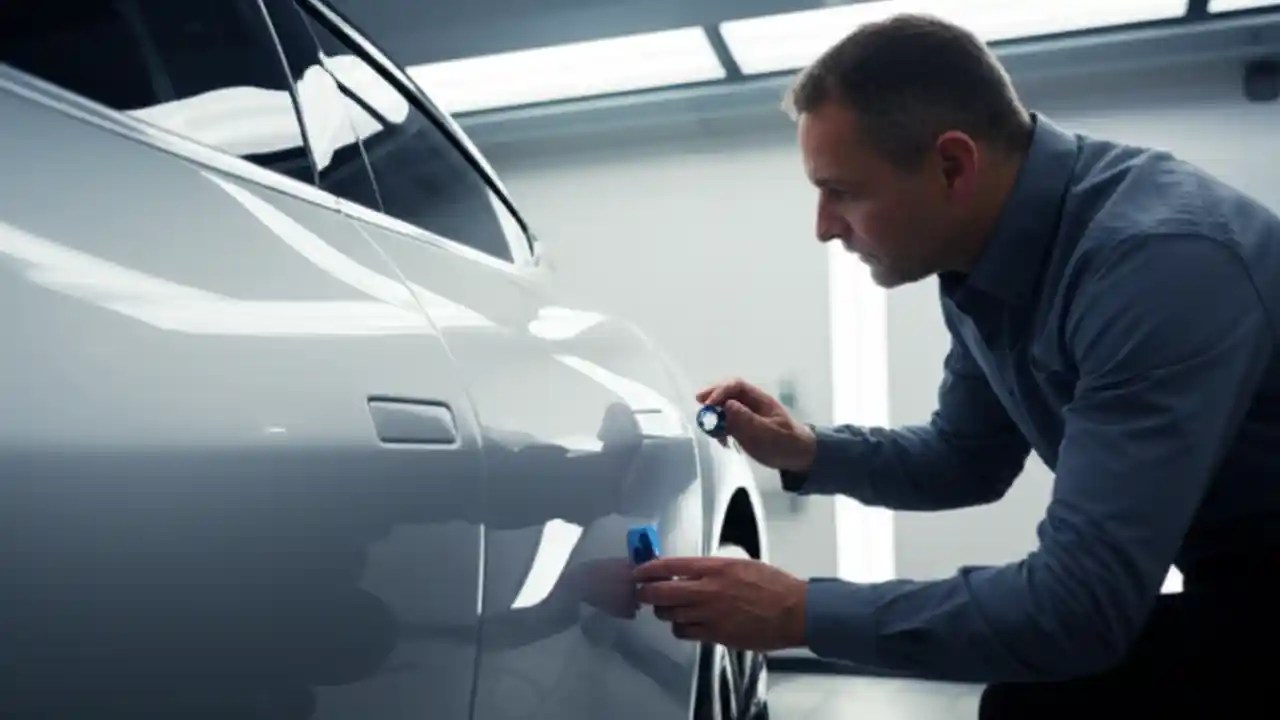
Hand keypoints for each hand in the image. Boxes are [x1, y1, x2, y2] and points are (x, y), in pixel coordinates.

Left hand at [634, 556, 806, 651]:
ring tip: (667, 608)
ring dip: (663, 611)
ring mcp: (710, 615)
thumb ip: (713, 568)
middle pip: (661, 592)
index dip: (648, 569)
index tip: (637, 572)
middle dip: (645, 592)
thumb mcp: (741, 564)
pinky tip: (684, 623)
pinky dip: (679, 627)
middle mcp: (708, 590)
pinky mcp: (715, 635)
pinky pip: (685, 632)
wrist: (794, 612)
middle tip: (642, 592)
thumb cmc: (772, 585)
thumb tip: (689, 571)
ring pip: (670, 615)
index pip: (670, 566)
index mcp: (715, 568)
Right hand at [697, 378, 816, 472]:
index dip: (720, 392)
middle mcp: (751, 404)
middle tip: (699, 405)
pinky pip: (726, 421)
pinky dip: (719, 427)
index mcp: (759, 400)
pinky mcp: (743, 427)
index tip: (708, 405)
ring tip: (709, 428)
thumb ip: (747, 421)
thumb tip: (727, 405)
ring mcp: (747, 415)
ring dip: (714, 414)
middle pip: (727, 392)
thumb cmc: (786, 444)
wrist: (799, 456)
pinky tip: (719, 439)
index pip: (736, 386)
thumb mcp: (767, 434)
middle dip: (712, 397)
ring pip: (724, 407)